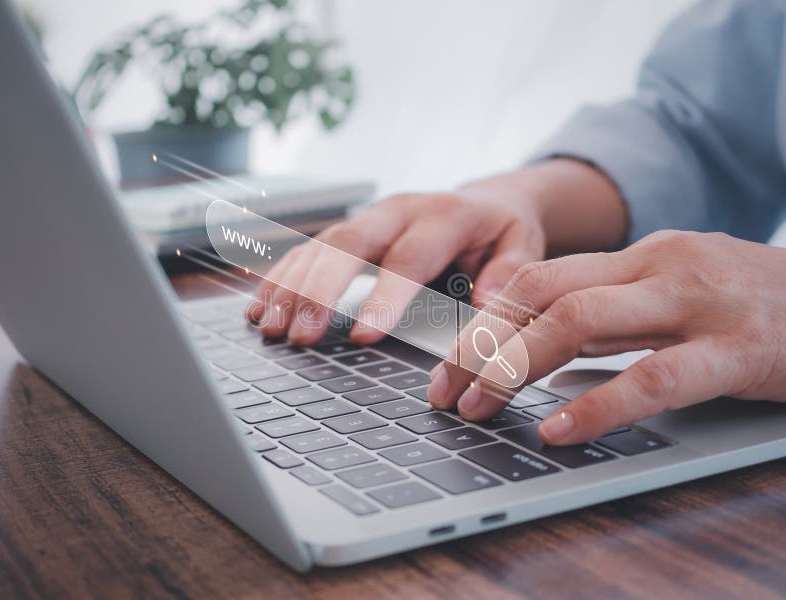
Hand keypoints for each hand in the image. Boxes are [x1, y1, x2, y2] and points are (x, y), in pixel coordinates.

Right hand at [250, 174, 547, 344]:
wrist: (484, 201)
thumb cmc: (502, 231)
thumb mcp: (523, 246)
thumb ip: (509, 275)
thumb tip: (489, 306)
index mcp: (445, 215)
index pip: (408, 257)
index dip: (384, 295)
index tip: (362, 336)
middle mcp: (400, 210)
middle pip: (349, 243)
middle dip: (319, 290)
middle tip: (299, 334)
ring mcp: (371, 217)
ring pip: (321, 245)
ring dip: (291, 286)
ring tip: (269, 326)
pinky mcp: (353, 230)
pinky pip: (310, 249)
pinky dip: (283, 277)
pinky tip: (261, 306)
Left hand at [427, 230, 785, 444]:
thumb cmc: (757, 306)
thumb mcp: (677, 295)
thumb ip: (615, 316)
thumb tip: (543, 353)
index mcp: (640, 255)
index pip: (536, 278)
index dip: (482, 322)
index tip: (448, 364)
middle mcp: (658, 266)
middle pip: (541, 294)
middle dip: (481, 345)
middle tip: (446, 392)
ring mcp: (697, 303)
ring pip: (580, 321)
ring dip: (515, 368)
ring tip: (480, 407)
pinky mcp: (737, 349)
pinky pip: (653, 377)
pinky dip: (598, 406)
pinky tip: (560, 431)